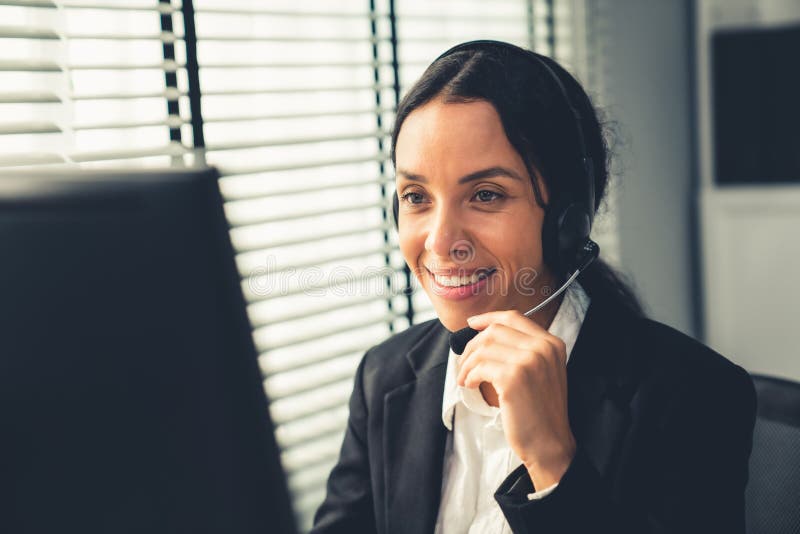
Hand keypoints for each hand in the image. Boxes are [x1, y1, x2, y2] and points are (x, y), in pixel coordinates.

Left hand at [456, 310, 575, 488]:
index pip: (513, 317)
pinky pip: (480, 366)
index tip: (471, 324)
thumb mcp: (541, 372)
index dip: (488, 318)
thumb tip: (484, 334)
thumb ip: (523, 350)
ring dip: (468, 363)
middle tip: (464, 364)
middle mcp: (543, 347)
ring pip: (483, 347)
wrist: (549, 443)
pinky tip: (470, 385)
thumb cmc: (539, 411)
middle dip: (472, 345)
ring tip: (465, 378)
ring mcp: (529, 361)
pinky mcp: (513, 378)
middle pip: (494, 330)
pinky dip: (469, 375)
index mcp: (552, 344)